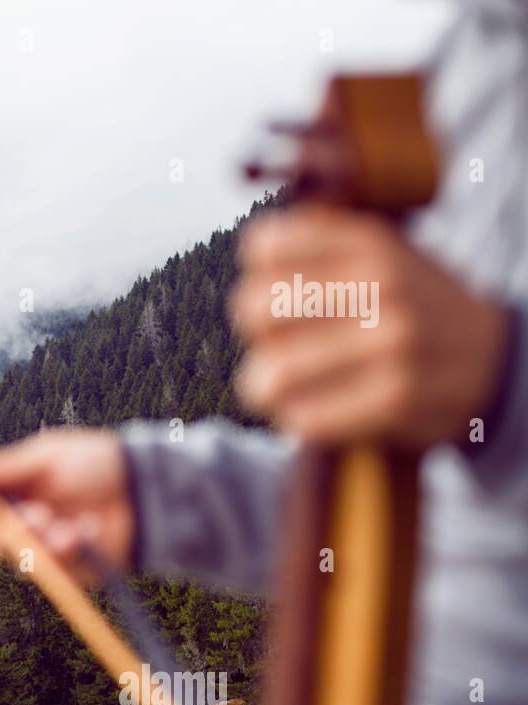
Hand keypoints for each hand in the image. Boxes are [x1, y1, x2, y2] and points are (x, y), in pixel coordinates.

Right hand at [0, 429, 133, 583]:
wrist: (145, 490)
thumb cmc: (96, 463)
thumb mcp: (50, 456)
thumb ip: (6, 466)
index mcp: (5, 491)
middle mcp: (15, 522)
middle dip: (8, 533)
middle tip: (40, 515)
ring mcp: (40, 549)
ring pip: (17, 562)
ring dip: (42, 544)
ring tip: (70, 526)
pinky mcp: (65, 570)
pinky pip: (53, 574)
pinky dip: (69, 552)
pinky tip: (88, 531)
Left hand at [230, 205, 509, 446]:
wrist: (492, 358)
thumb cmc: (412, 306)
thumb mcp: (381, 254)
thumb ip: (321, 245)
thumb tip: (257, 249)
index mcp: (369, 243)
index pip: (264, 247)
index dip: (257, 277)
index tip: (277, 295)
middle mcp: (380, 286)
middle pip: (255, 310)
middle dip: (256, 335)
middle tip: (276, 346)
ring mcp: (391, 343)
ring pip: (274, 373)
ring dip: (265, 387)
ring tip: (281, 387)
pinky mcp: (396, 398)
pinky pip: (304, 418)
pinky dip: (294, 419)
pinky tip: (310, 411)